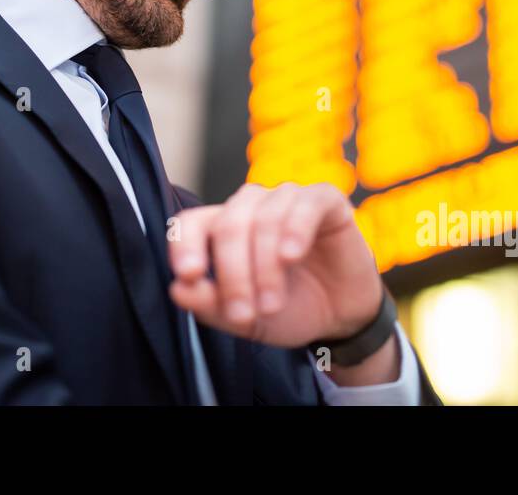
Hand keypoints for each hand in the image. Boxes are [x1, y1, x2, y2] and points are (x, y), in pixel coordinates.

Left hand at [167, 182, 387, 349]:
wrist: (340, 318)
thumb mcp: (245, 319)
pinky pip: (305, 204)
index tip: (188, 275)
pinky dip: (295, 229)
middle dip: (233, 274)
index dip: (184, 245)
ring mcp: (287, 199)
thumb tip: (177, 289)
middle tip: (244, 314)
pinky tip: (291, 256)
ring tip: (272, 305)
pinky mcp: (325, 200)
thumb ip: (210, 305)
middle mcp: (251, 206)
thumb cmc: (287, 311)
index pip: (191, 223)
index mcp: (222, 228)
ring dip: (265, 266)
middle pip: (228, 225)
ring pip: (264, 218)